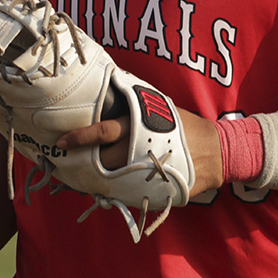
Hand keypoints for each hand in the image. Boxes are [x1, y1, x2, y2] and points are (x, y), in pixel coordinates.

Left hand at [57, 106, 225, 197]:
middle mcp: (139, 151)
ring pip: (110, 181)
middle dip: (82, 164)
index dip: (79, 138)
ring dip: (93, 182)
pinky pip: (126, 195)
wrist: (216, 152)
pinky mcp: (153, 191)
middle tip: (65, 165)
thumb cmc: (183, 125)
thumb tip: (111, 82)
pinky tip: (104, 191)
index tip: (61, 143)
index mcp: (138, 128)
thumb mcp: (160, 107)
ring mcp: (145, 174)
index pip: (102, 132)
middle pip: (102, 161)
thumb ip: (135, 102)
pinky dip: (112, 194)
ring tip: (79, 181)